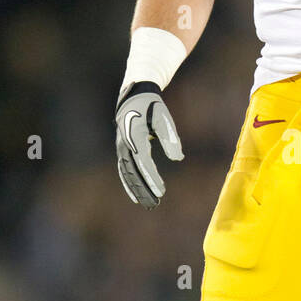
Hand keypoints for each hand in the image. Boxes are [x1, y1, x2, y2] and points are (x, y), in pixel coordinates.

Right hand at [115, 81, 183, 207]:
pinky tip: (137, 196)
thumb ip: (170, 137)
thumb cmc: (152, 107)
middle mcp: (124, 144)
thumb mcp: (164, 118)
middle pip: (132, 172)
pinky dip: (129, 183)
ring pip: (127, 174)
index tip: (161, 191)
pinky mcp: (123, 150)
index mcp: (134, 135)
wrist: (136, 96)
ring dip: (137, 189)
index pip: (143, 161)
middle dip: (143, 189)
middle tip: (155, 204)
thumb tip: (178, 158)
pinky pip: (124, 170)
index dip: (152, 177)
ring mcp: (121, 148)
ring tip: (148, 203)